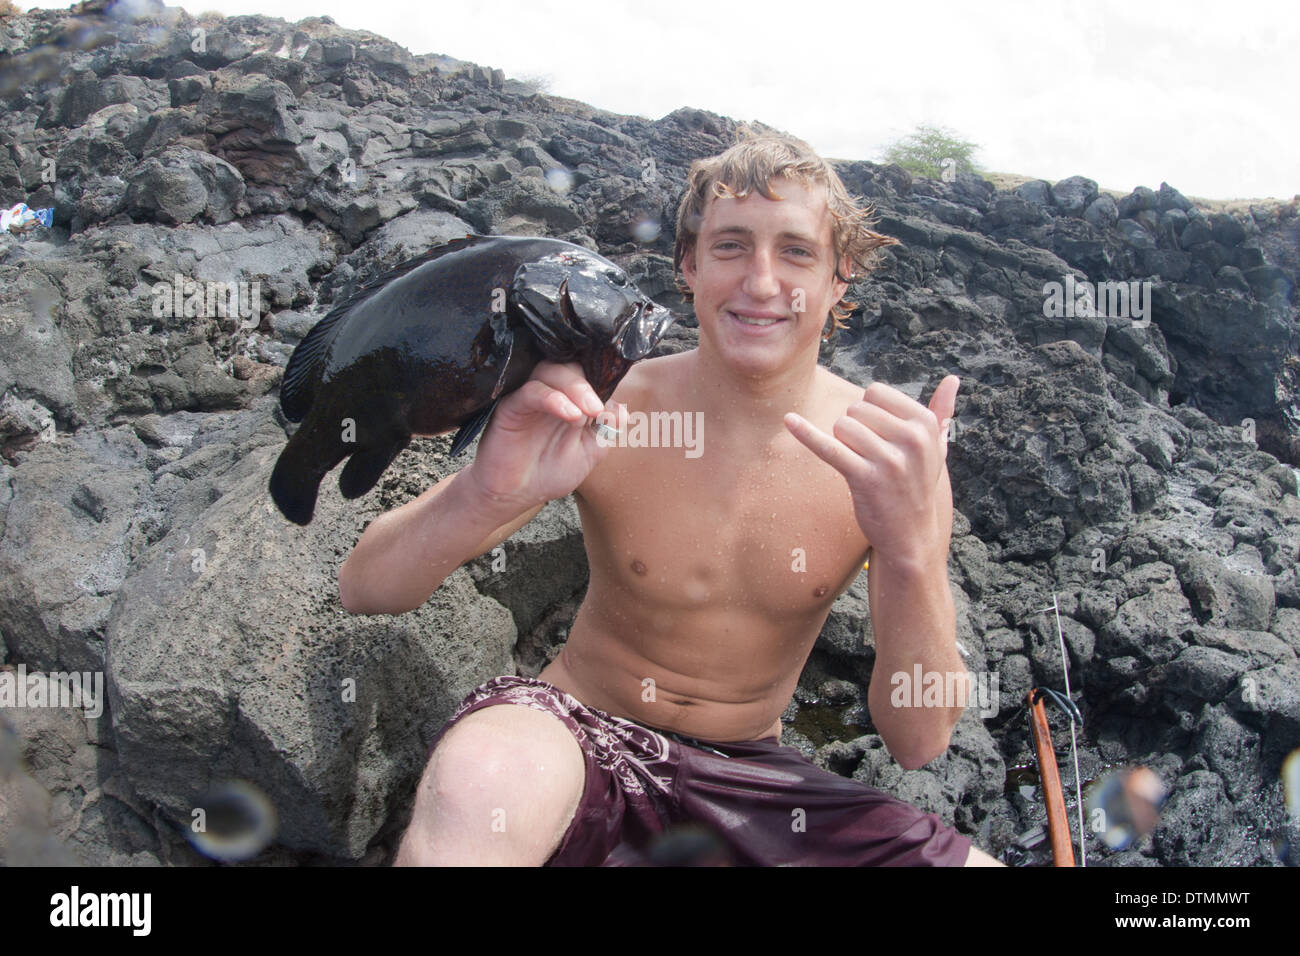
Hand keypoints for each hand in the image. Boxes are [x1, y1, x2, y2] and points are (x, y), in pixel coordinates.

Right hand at [462, 360, 619, 516]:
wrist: (515, 494)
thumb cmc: (550, 472)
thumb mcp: (589, 452)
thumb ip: (605, 430)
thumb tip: (622, 411)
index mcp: (572, 399)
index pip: (589, 375)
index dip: (604, 387)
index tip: (614, 415)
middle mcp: (552, 392)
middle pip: (571, 366)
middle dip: (589, 386)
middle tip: (597, 411)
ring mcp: (530, 396)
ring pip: (551, 370)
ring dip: (574, 388)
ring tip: (584, 415)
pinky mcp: (511, 405)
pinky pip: (531, 391)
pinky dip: (553, 398)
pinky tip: (569, 415)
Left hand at [784, 375, 959, 568]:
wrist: (911, 535)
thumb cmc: (918, 485)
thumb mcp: (937, 449)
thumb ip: (943, 412)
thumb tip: (953, 379)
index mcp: (926, 424)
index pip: (875, 392)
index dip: (869, 412)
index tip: (880, 436)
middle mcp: (912, 438)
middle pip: (856, 408)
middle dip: (855, 429)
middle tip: (871, 457)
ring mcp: (889, 459)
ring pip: (841, 426)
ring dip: (843, 444)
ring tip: (862, 466)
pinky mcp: (864, 478)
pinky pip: (829, 447)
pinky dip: (807, 433)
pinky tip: (789, 420)